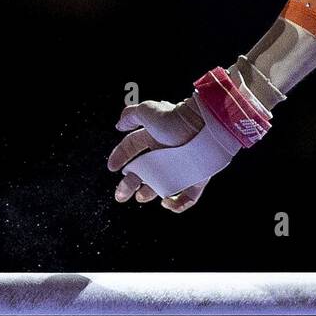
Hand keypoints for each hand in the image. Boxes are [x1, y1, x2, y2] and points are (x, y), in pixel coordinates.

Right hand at [108, 97, 209, 212]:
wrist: (204, 127)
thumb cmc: (175, 119)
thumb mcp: (148, 111)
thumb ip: (131, 115)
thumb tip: (118, 125)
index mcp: (153, 137)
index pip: (132, 147)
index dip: (120, 156)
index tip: (112, 167)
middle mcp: (165, 153)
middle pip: (143, 171)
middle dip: (129, 183)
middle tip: (121, 195)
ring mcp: (179, 168)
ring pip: (160, 186)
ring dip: (148, 194)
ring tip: (141, 197)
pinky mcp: (195, 181)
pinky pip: (186, 198)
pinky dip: (176, 204)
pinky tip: (166, 201)